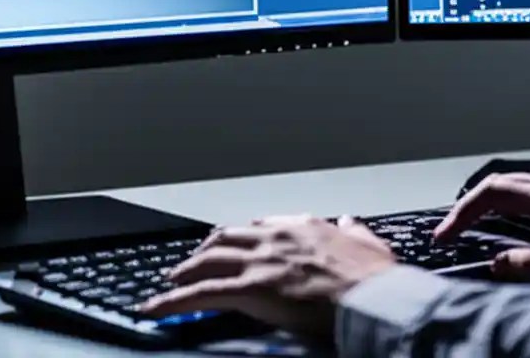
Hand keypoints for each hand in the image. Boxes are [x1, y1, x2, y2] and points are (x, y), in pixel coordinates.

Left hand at [140, 215, 396, 343]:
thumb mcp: (369, 246)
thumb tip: (350, 222)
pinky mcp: (249, 290)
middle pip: (227, 238)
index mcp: (303, 227)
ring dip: (186, 270)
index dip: (242, 237)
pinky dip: (172, 301)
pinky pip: (200, 293)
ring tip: (171, 281)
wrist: (374, 300)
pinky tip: (154, 308)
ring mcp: (260, 262)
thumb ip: (354, 232)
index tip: (234, 244)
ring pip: (209, 260)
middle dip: (207, 249)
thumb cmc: (375, 281)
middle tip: (193, 261)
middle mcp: (276, 237)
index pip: (261, 225)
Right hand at [434, 172, 529, 285]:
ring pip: (519, 184)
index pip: (491, 193)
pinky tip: (517, 224)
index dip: (461, 213)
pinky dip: (513, 204)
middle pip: (501, 183)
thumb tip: (498, 264)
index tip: (444, 236)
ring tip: (475, 226)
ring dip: (491, 203)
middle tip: (451, 231)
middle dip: (470, 206)